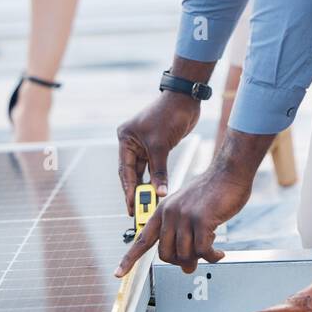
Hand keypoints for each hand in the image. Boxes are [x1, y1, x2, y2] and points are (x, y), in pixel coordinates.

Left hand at [114, 162, 253, 275]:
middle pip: (165, 254)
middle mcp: (170, 213)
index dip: (130, 258)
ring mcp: (184, 216)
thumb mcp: (191, 211)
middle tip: (194, 262)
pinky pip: (203, 251)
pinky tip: (219, 254)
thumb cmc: (212, 191)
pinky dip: (211, 257)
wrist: (228, 172)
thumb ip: (184, 236)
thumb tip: (187, 265)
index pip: (142, 239)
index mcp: (163, 210)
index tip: (119, 273)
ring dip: (199, 259)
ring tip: (211, 252)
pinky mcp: (201, 220)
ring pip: (184, 254)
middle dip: (181, 262)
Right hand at [116, 91, 200, 213]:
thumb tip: (159, 193)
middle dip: (136, 192)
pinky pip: (154, 168)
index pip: (125, 170)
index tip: (131, 207)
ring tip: (149, 207)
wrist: (186, 99)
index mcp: (126, 139)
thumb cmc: (169, 114)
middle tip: (139, 212)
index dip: (128, 190)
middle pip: (132, 173)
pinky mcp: (158, 147)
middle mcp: (132, 143)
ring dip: (147, 188)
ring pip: (144, 172)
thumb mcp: (160, 144)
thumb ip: (159, 170)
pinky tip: (158, 192)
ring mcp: (145, 145)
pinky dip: (156, 179)